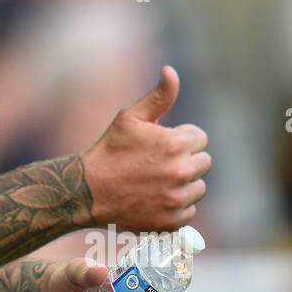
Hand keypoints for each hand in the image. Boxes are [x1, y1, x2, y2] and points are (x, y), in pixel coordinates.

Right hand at [81, 65, 210, 231]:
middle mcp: (181, 172)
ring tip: (155, 181)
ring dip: (183, 184)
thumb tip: (170, 70)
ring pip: (198, 188)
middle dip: (185, 160)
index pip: (200, 138)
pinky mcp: (172, 221)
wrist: (88, 191)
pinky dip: (176, 206)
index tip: (160, 144)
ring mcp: (177, 199)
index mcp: (175, 144)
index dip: (180, 138)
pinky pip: (189, 211)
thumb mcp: (130, 118)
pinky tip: (154, 198)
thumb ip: (158, 96)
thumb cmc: (109, 150)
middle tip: (156, 163)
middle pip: (203, 163)